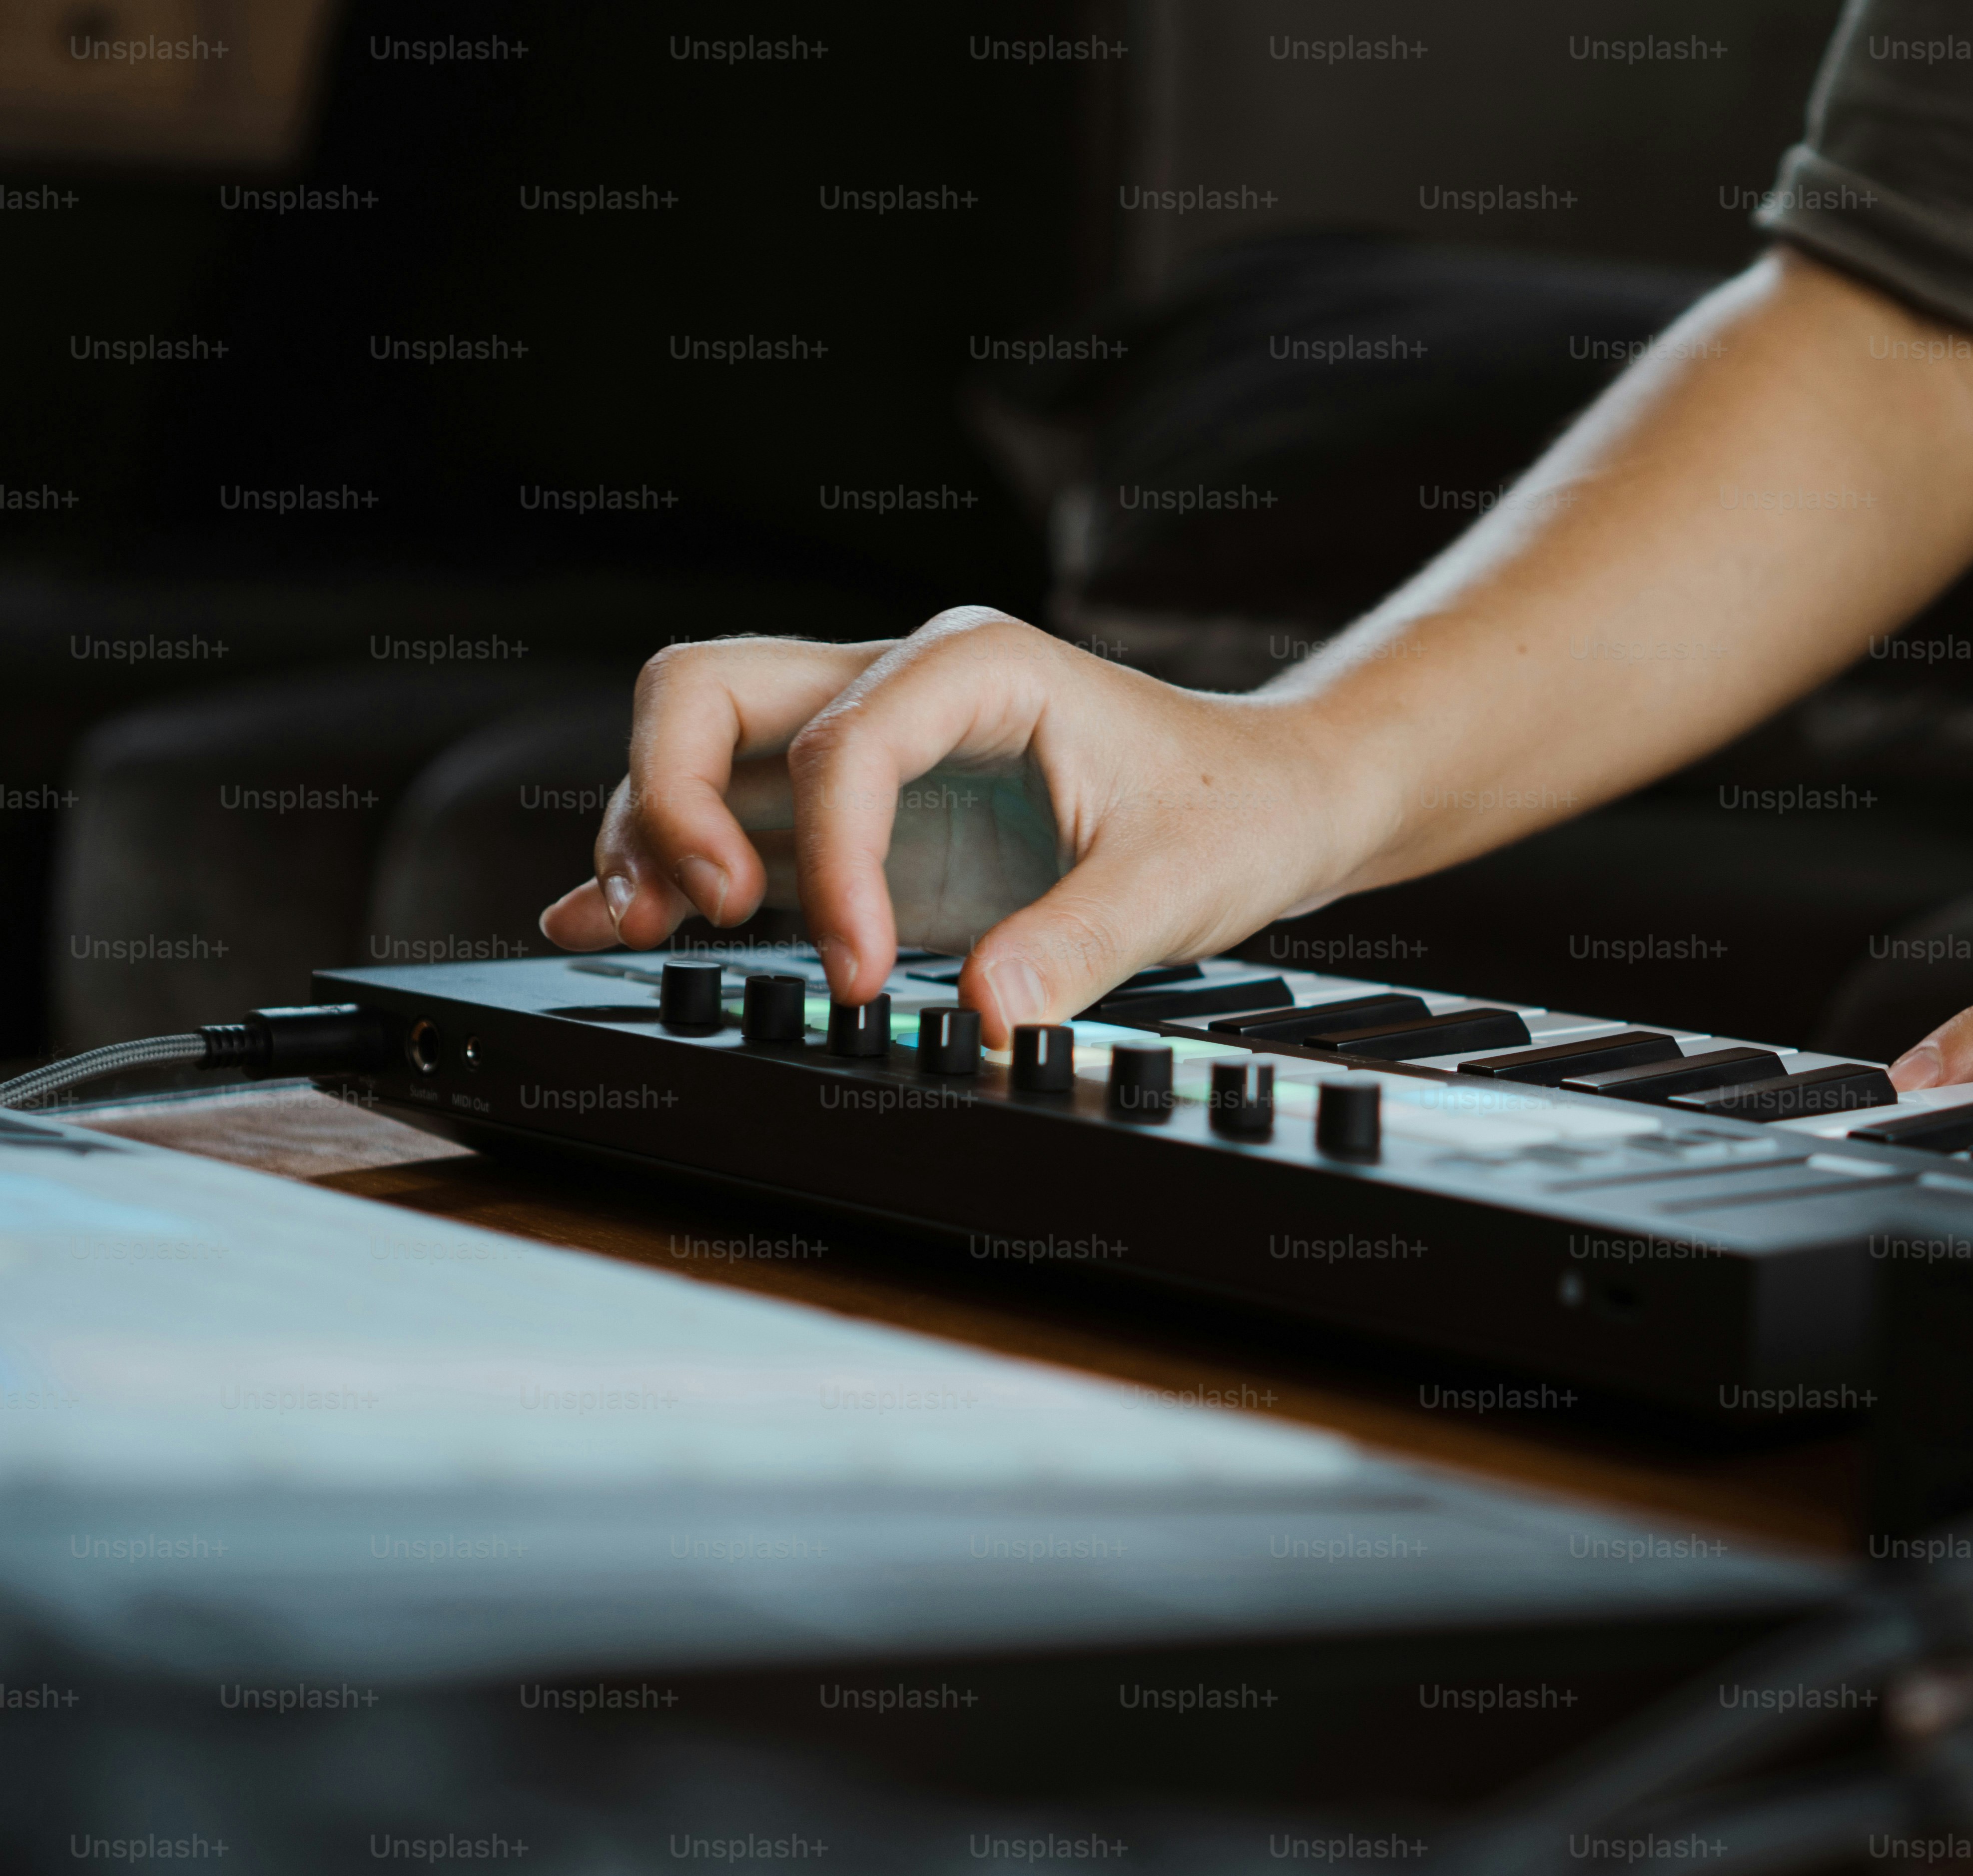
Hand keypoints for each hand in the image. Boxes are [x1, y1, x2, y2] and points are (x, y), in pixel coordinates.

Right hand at [538, 607, 1369, 1027]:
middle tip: (712, 915)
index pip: (842, 747)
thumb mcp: (1181, 880)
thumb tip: (988, 1017)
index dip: (831, 866)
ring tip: (648, 933)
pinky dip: (662, 871)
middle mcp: (895, 686)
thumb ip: (1085, 941)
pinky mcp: (855, 819)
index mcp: (973, 667)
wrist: (1271, 796)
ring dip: (649, 836)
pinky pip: (725, 822)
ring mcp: (861, 746)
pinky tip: (607, 927)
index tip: (860, 974)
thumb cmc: (1232, 808)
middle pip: (705, 692)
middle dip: (670, 798)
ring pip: (691, 749)